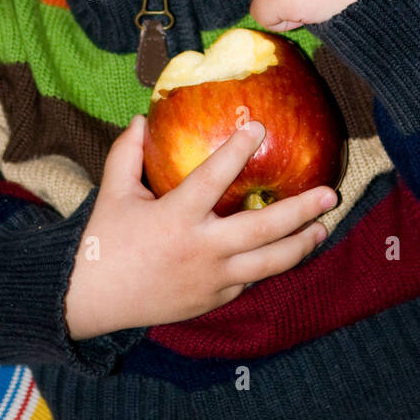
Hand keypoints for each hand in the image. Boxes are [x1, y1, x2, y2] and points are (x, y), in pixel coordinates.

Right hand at [63, 114, 337, 338]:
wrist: (90, 301)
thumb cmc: (103, 241)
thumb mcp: (113, 192)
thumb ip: (128, 153)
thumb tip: (140, 118)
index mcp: (176, 217)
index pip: (214, 177)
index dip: (237, 150)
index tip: (259, 126)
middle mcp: (201, 249)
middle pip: (263, 229)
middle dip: (301, 210)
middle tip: (330, 193)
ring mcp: (210, 279)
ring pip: (268, 263)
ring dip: (301, 244)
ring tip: (323, 227)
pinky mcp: (212, 299)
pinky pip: (249, 280)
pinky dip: (269, 265)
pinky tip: (286, 251)